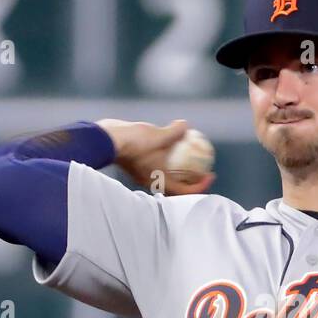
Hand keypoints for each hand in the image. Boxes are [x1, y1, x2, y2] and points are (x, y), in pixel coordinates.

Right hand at [95, 118, 215, 195]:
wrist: (106, 139)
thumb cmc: (133, 141)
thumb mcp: (158, 134)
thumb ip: (174, 132)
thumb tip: (187, 126)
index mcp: (159, 180)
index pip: (185, 191)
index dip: (201, 185)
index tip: (210, 175)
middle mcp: (150, 181)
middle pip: (176, 188)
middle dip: (191, 181)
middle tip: (202, 170)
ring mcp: (142, 175)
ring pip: (165, 178)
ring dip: (178, 171)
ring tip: (188, 158)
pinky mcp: (135, 166)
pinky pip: (156, 167)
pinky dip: (166, 162)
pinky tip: (169, 147)